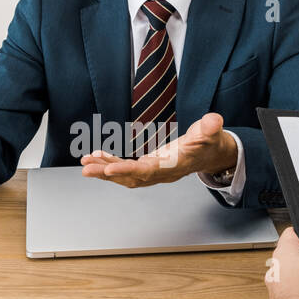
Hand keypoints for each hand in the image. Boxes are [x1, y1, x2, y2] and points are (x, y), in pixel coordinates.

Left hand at [79, 112, 237, 187]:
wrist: (209, 155)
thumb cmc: (208, 143)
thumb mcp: (211, 133)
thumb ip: (210, 128)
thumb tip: (214, 120)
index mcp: (174, 166)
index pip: (148, 171)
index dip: (128, 170)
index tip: (108, 169)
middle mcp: (160, 173)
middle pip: (131, 177)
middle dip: (108, 174)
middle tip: (86, 170)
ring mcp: (152, 173)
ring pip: (125, 176)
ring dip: (104, 171)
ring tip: (85, 164)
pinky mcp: (147, 168)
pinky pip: (125, 169)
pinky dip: (109, 164)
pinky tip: (95, 157)